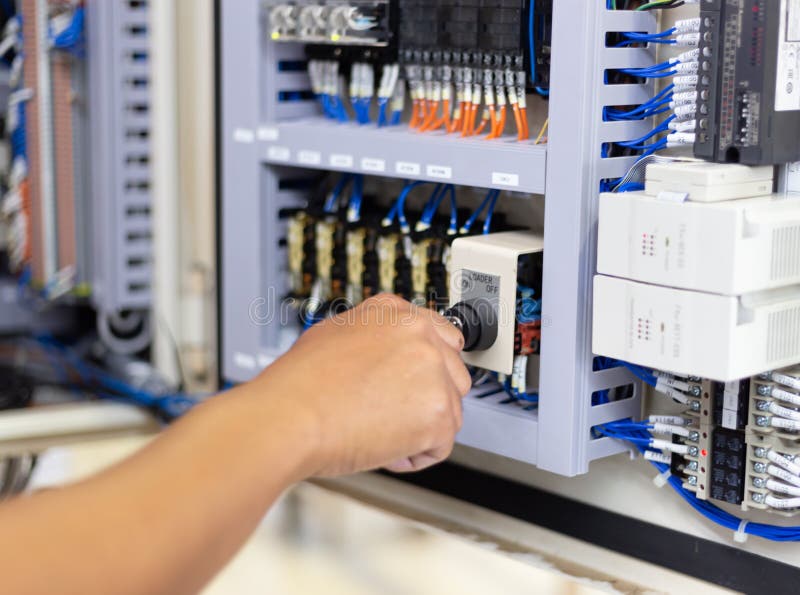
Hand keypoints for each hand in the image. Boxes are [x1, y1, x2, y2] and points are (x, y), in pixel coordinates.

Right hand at [253, 294, 471, 476]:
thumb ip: (373, 338)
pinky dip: (415, 456)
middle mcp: (420, 334)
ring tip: (379, 432)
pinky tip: (382, 449)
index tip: (419, 383)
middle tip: (394, 415)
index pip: (441, 336)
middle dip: (429, 400)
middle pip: (453, 374)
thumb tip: (385, 353)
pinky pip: (441, 445)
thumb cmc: (299, 385)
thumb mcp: (334, 334)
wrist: (289, 416)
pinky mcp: (438, 413)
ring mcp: (433, 372)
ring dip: (421, 429)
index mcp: (395, 312)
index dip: (428, 369)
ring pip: (450, 411)